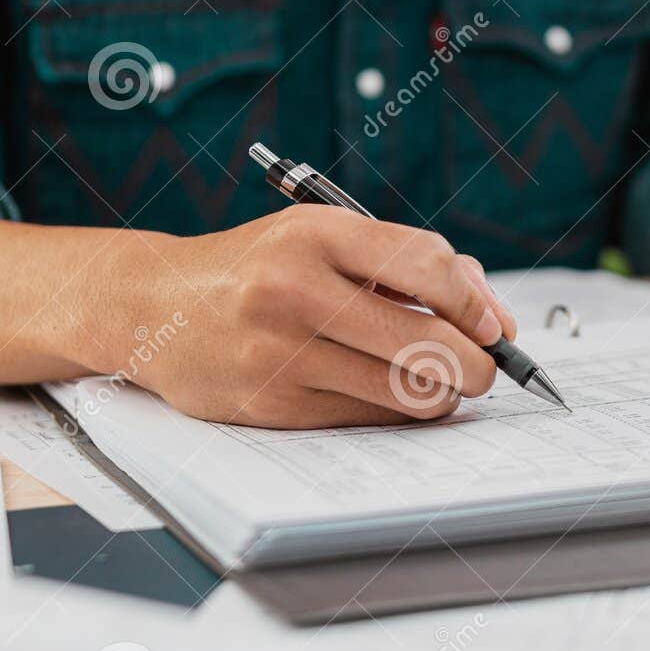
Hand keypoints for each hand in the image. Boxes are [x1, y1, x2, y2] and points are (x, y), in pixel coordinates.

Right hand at [96, 207, 515, 427]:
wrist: (156, 306)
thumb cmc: (260, 268)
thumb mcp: (324, 238)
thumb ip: (410, 265)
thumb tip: (493, 318)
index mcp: (316, 234)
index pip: (427, 265)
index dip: (475, 303)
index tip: (493, 326)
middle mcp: (295, 289)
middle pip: (428, 341)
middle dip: (477, 365)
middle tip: (485, 369)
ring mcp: (280, 351)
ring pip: (406, 390)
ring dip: (442, 393)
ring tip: (441, 381)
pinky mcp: (272, 405)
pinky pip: (368, 416)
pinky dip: (395, 409)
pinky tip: (390, 392)